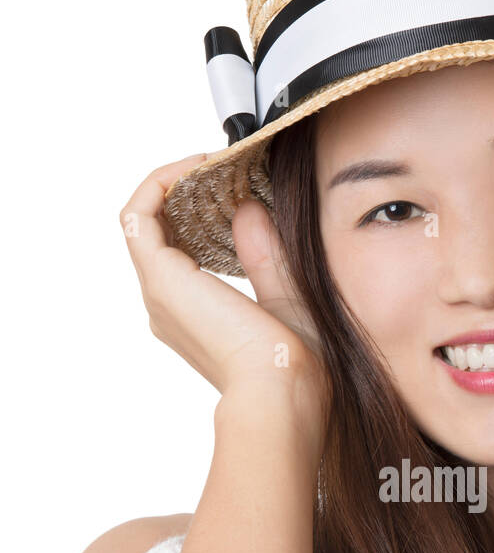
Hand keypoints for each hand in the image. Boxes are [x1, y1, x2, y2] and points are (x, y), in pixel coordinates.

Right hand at [119, 154, 329, 454]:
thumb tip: (249, 210)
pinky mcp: (161, 277)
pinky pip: (139, 214)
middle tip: (222, 169)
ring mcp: (160, 292)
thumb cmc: (294, 364)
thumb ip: (265, 256)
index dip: (200, 214)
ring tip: (210, 162)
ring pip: (143, 220)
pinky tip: (199, 167)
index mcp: (196, 318)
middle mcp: (170, 307)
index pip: (181, 253)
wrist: (282, 390)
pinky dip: (162, 183)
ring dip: (172, 182)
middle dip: (186, 194)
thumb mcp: (287, 298)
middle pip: (159, 233)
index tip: (234, 190)